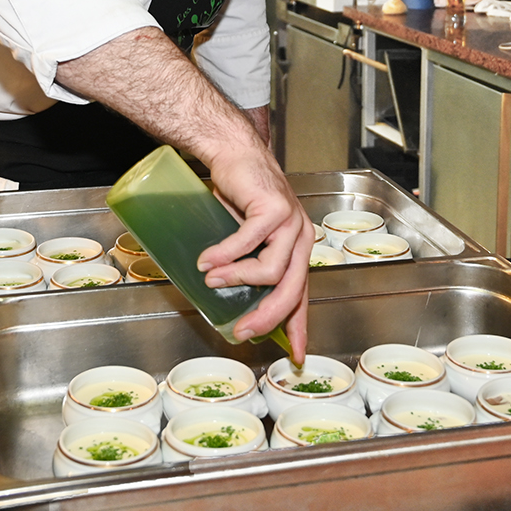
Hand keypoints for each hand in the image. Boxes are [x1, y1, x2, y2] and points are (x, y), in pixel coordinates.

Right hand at [195, 144, 312, 362]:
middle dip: (266, 316)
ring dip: (237, 279)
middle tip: (241, 330)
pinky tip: (208, 260)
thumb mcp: (247, 239)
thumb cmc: (240, 195)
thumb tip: (229, 301)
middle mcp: (301, 237)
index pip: (302, 295)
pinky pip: (250, 241)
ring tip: (211, 279)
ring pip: (271, 269)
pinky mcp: (274, 207)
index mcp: (298, 249)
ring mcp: (291, 221)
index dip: (298, 327)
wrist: (235, 154)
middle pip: (291, 289)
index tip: (295, 356)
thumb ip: (247, 264)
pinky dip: (226, 254)